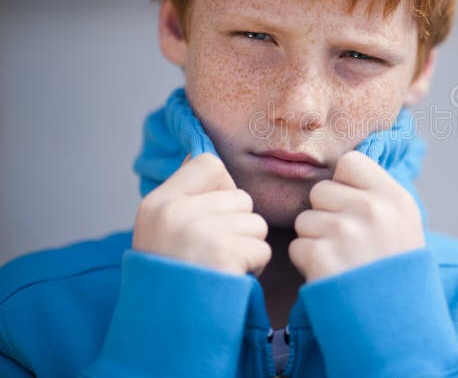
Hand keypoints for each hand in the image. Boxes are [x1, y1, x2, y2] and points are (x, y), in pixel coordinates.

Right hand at [132, 153, 270, 276]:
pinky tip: (231, 278)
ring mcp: (199, 232)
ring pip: (256, 223)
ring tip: (221, 266)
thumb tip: (215, 163)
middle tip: (215, 252)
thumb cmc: (172, 276)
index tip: (211, 216)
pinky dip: (254, 267)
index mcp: (158, 202)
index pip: (209, 164)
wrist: (167, 328)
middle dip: (238, 226)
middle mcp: (176, 212)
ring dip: (248, 247)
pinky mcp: (224, 255)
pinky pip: (262, 248)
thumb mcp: (160, 229)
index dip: (221, 190)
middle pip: (240, 198)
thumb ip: (186, 196)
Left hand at [289, 150, 424, 281]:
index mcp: (394, 197)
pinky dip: (307, 263)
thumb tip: (343, 169)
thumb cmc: (397, 270)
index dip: (343, 184)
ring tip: (341, 260)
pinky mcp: (323, 258)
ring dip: (315, 240)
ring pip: (305, 220)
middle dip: (325, 214)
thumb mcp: (404, 223)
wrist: (397, 325)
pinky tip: (331, 274)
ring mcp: (346, 233)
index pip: (350, 162)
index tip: (352, 206)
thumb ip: (377, 194)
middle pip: (320, 191)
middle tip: (347, 241)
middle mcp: (372, 210)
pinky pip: (297, 246)